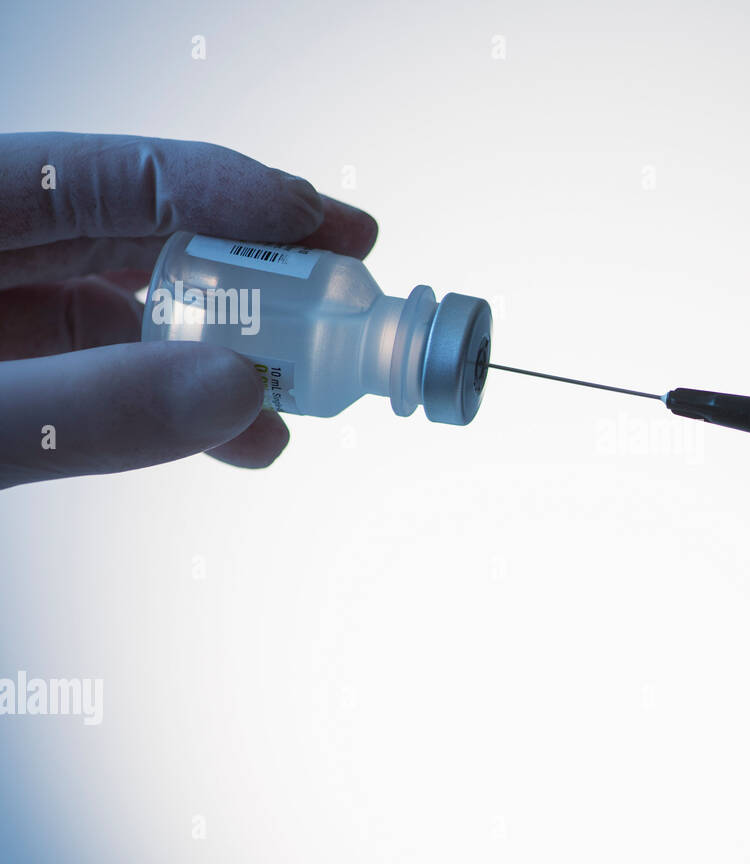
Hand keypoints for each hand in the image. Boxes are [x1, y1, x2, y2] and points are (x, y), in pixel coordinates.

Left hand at [0, 133, 377, 487]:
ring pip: (133, 311)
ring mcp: (0, 318)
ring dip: (228, 347)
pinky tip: (241, 434)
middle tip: (345, 269)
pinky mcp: (20, 380)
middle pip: (137, 229)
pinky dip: (182, 403)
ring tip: (308, 379)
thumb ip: (84, 406)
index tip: (313, 220)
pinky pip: (111, 377)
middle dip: (251, 253)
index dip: (219, 188)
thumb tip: (237, 387)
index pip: (106, 173)